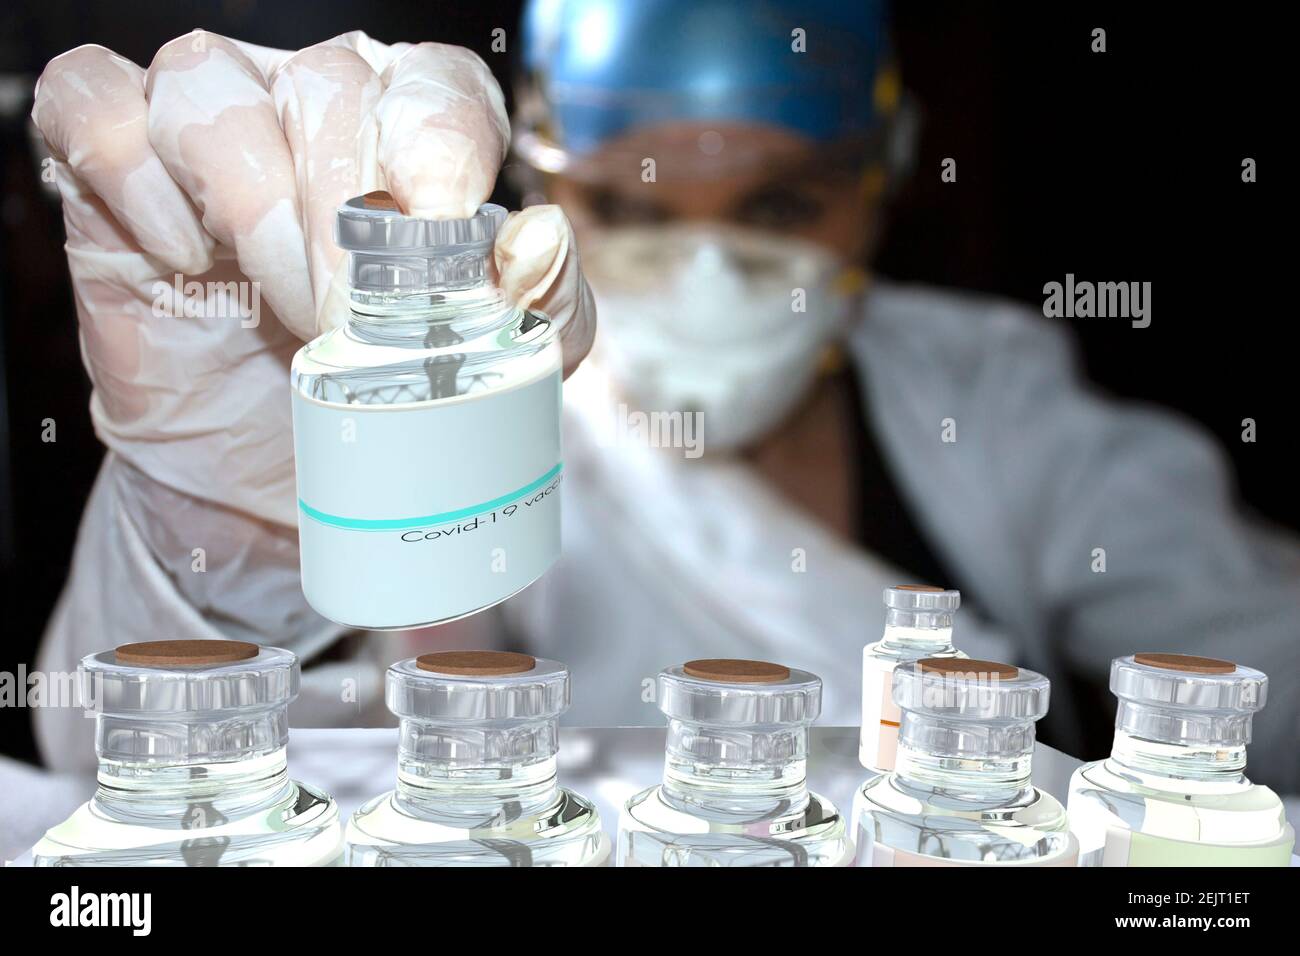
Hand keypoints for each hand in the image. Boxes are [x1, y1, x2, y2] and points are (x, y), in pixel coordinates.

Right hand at [31, 30, 595, 527]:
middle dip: (345, 213)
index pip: (437, 86)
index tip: (442, 226)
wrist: (280, 484)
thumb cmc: (391, 401)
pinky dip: (134, 174)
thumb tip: (538, 240)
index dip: (442, 142)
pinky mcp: (114, 172)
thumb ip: (539, 304)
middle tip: (351, 321)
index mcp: (417, 136)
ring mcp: (210, 131)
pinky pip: (96, 106)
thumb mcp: (494, 366)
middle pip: (328, 86)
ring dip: (254, 200)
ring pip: (209, 83)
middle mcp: (315, 109)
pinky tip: (185, 256)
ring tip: (286, 305)